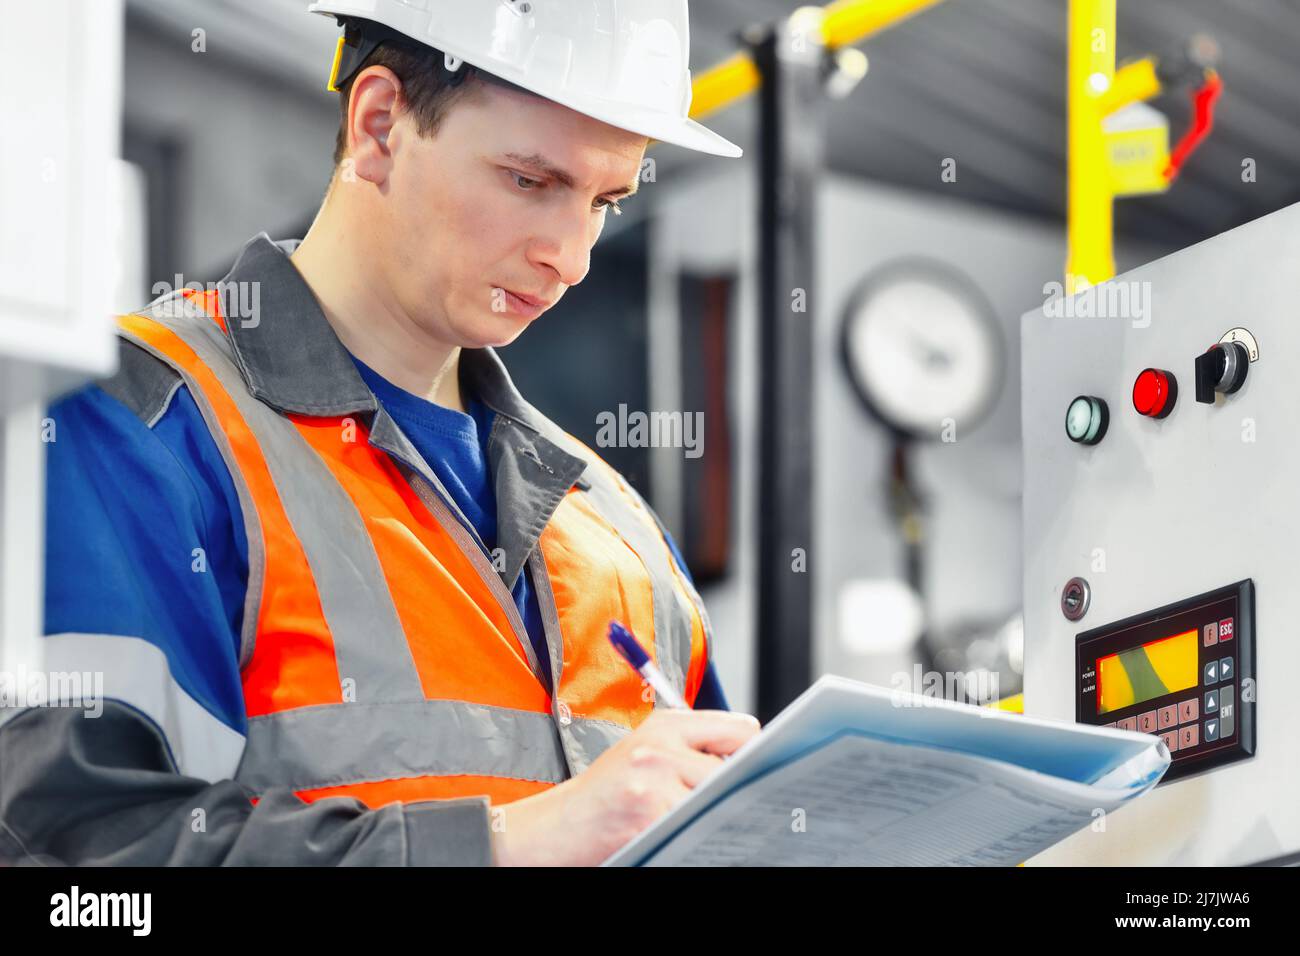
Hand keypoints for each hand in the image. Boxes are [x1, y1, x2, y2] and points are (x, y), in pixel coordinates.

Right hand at [490, 709, 759, 865]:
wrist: (554, 828)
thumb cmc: (603, 795)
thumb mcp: (643, 753)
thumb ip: (691, 748)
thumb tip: (752, 759)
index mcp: (665, 724)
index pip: (741, 730)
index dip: (752, 755)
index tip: (753, 773)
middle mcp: (661, 745)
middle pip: (737, 768)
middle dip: (736, 791)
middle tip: (732, 806)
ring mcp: (655, 780)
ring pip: (720, 800)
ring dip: (716, 816)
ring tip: (698, 822)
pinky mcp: (650, 813)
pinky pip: (696, 827)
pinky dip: (696, 836)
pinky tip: (683, 836)